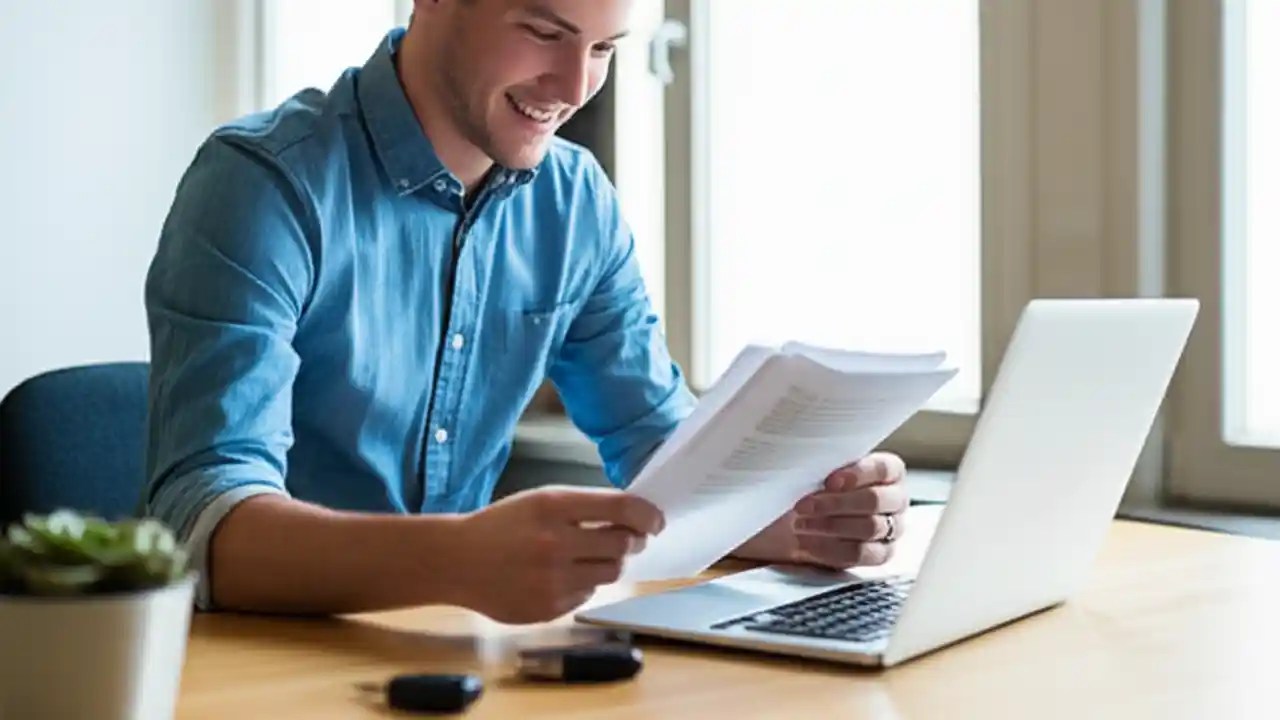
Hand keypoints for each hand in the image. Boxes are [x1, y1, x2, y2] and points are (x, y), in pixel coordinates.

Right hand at [451, 486, 663, 623]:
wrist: (456, 561)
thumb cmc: (502, 526)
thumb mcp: (540, 500)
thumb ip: (584, 507)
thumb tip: (633, 517)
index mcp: (553, 506)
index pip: (620, 508)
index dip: (647, 515)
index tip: (656, 521)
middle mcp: (555, 543)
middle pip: (623, 545)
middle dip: (633, 541)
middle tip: (629, 539)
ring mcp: (552, 580)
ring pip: (610, 573)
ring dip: (610, 563)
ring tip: (589, 556)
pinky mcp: (549, 608)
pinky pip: (588, 595)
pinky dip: (584, 584)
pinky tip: (560, 575)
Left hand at [732, 452, 908, 568]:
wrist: (798, 520)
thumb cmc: (812, 487)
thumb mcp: (817, 469)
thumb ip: (826, 463)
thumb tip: (815, 461)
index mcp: (889, 471)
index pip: (884, 468)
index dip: (858, 474)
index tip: (829, 480)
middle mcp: (896, 499)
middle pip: (875, 501)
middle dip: (835, 503)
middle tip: (804, 505)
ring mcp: (892, 529)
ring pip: (868, 528)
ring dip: (829, 525)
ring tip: (800, 524)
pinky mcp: (879, 554)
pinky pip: (859, 554)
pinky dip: (829, 547)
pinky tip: (807, 542)